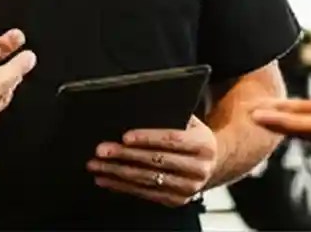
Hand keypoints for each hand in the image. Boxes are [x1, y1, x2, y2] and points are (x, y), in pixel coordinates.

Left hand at [88, 116, 217, 206]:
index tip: (125, 137)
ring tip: (97, 165)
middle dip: (125, 155)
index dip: (147, 137)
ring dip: (118, 173)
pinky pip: (145, 193)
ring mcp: (188, 187)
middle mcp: (198, 168)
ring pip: (147, 179)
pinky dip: (123, 186)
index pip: (172, 139)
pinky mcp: (176, 200)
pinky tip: (107, 179)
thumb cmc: (193, 137)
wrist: (212, 163)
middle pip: (155, 160)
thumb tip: (137, 110)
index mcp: (203, 143)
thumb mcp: (190, 123)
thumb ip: (171, 116)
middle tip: (102, 150)